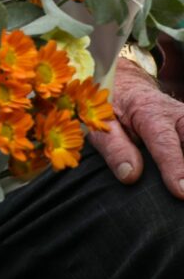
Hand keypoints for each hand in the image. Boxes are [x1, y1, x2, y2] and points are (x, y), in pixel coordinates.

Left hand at [88, 58, 183, 198]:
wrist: (126, 86)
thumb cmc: (110, 106)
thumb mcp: (102, 123)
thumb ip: (114, 147)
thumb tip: (130, 175)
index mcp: (150, 112)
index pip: (165, 143)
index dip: (174, 167)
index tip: (181, 191)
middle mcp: (178, 116)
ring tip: (182, 192)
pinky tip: (183, 178)